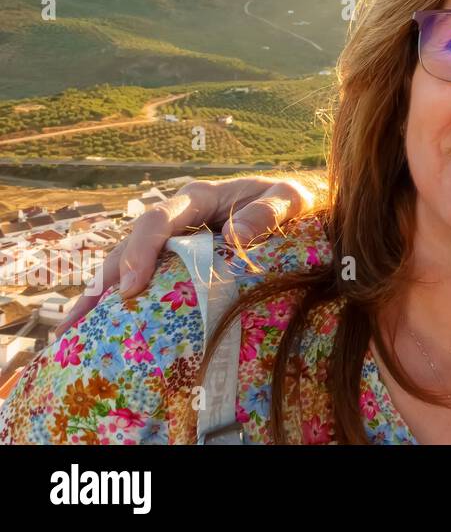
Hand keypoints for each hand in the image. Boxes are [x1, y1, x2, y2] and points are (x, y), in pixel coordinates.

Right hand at [53, 175, 314, 336]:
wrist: (299, 210)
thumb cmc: (295, 202)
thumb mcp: (290, 199)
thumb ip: (269, 211)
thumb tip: (235, 234)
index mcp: (199, 199)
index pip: (160, 220)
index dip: (142, 250)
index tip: (132, 286)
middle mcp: (178, 219)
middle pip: (131, 245)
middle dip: (106, 280)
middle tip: (83, 321)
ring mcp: (173, 242)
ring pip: (127, 264)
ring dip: (99, 296)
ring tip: (71, 332)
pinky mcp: (175, 263)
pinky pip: (142, 280)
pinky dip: (117, 302)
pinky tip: (94, 329)